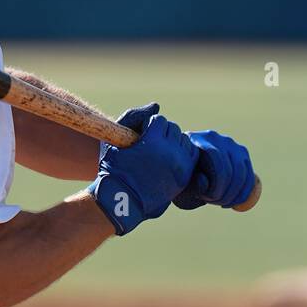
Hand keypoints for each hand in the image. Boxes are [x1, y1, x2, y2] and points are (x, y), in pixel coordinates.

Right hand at [87, 103, 198, 234]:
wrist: (123, 201)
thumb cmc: (115, 169)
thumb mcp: (115, 141)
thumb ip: (134, 116)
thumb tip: (157, 105)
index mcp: (153, 142)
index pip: (159, 120)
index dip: (148, 126)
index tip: (139, 137)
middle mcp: (170, 152)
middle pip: (173, 129)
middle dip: (161, 133)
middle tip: (149, 145)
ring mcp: (180, 165)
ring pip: (184, 141)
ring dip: (173, 143)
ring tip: (159, 153)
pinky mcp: (186, 175)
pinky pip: (191, 155)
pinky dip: (182, 153)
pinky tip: (169, 159)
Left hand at [173, 130, 255, 209]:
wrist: (183, 170)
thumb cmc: (178, 178)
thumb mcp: (180, 184)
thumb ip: (192, 184)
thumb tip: (204, 179)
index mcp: (196, 139)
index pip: (216, 158)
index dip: (216, 182)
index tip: (207, 198)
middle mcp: (215, 137)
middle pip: (231, 167)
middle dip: (226, 191)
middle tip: (214, 203)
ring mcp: (230, 144)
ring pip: (242, 173)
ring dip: (235, 194)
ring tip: (222, 203)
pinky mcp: (241, 154)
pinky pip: (249, 175)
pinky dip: (244, 192)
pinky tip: (233, 203)